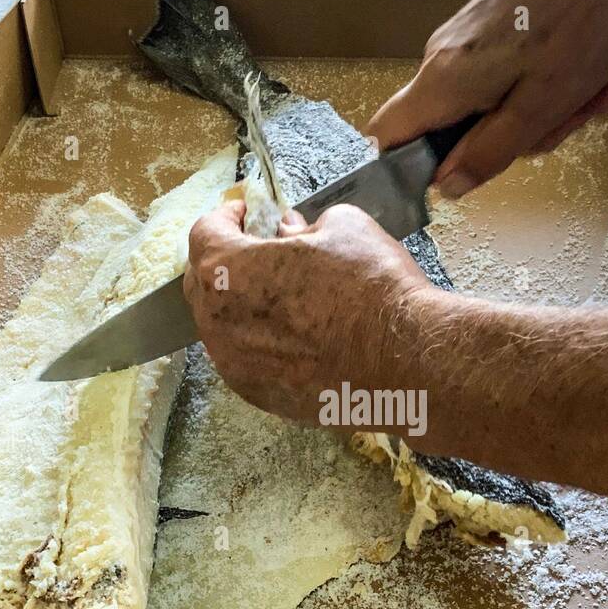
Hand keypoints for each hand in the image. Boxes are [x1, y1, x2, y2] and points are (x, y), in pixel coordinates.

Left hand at [184, 199, 432, 422]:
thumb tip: (291, 232)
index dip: (224, 217)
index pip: (205, 234)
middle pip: (203, 283)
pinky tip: (291, 334)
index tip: (243, 212)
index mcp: (227, 272)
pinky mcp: (261, 396)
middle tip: (254, 248)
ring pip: (221, 327)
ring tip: (276, 294)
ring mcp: (236, 366)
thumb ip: (304, 228)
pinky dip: (258, 342)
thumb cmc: (372, 289)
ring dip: (240, 305)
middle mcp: (219, 324)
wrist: (405, 363)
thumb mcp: (344, 229)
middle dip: (225, 260)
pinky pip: (245, 360)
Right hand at [368, 0, 607, 196]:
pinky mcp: (491, 28)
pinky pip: (511, 78)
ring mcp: (467, 42)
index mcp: (443, 83)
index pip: (387, 138)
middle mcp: (443, 59)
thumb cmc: (577, 20)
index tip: (459, 175)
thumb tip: (448, 185)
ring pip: (490, 105)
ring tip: (593, 90)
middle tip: (560, 123)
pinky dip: (550, 84)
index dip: (410, 169)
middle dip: (509, 140)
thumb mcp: (540, 108)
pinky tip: (593, 73)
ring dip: (543, 111)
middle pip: (452, 129)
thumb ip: (489, 152)